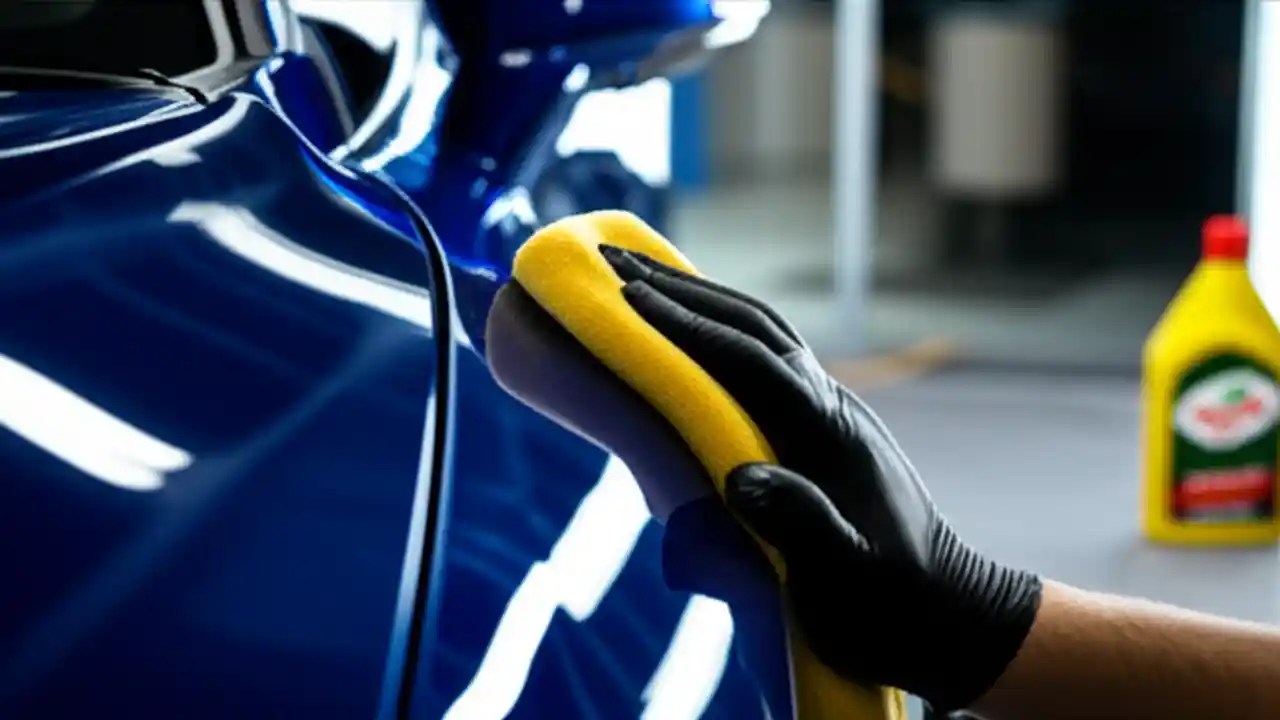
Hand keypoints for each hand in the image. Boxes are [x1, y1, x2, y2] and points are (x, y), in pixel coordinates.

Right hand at [601, 246, 1042, 712]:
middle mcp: (832, 406)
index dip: (687, 327)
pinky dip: (724, 332)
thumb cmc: (892, 605)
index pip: (750, 361)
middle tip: (614, 257)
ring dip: (704, 300)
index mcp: (832, 433)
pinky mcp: (825, 427)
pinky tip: (695, 332)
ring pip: (764, 333)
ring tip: (643, 276)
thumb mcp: (848, 580)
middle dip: (684, 289)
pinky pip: (768, 360)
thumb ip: (803, 524)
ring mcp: (832, 412)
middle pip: (754, 327)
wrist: (948, 611)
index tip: (627, 297)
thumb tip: (740, 477)